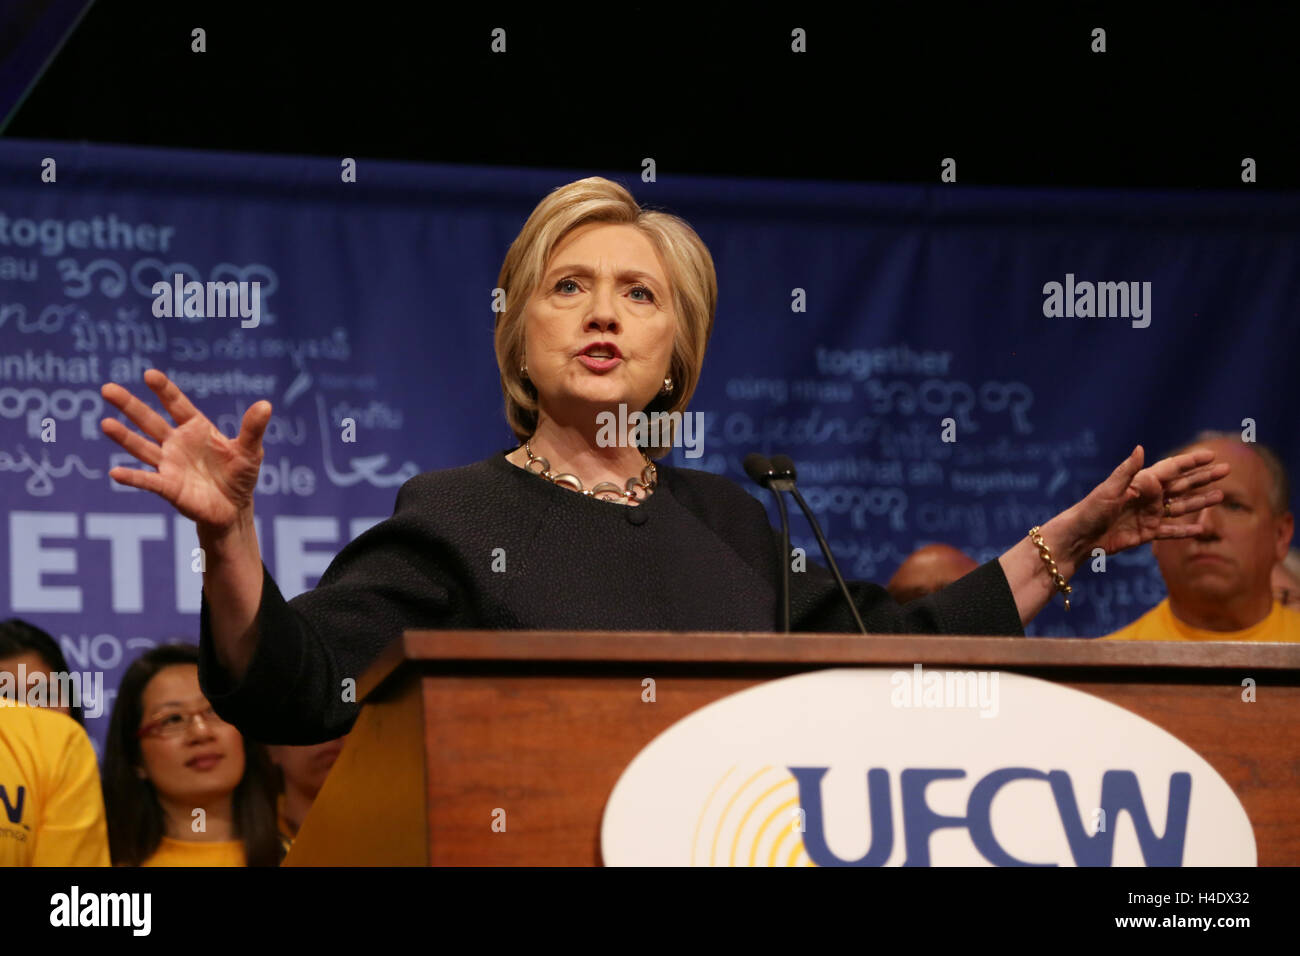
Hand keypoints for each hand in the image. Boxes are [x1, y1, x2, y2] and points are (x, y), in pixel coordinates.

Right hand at [100, 370, 271, 529]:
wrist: (234, 508)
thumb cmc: (240, 475)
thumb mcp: (250, 451)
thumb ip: (253, 429)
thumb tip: (266, 405)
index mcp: (196, 428)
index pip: (176, 404)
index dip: (164, 390)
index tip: (149, 374)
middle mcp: (176, 443)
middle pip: (149, 421)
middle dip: (129, 405)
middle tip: (107, 389)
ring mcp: (169, 465)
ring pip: (142, 447)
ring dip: (124, 437)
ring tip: (104, 423)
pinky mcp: (168, 487)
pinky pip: (147, 481)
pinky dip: (132, 478)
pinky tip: (115, 472)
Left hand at [1069, 444, 1228, 556]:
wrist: (1079, 537)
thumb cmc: (1090, 510)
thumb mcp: (1109, 490)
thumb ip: (1128, 472)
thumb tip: (1141, 448)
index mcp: (1141, 483)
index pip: (1172, 469)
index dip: (1191, 462)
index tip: (1212, 455)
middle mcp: (1148, 497)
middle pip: (1182, 485)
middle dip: (1204, 477)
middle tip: (1227, 470)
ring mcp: (1149, 515)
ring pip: (1181, 507)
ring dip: (1201, 501)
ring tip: (1221, 496)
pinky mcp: (1146, 533)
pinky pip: (1171, 531)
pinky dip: (1186, 530)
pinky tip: (1202, 529)